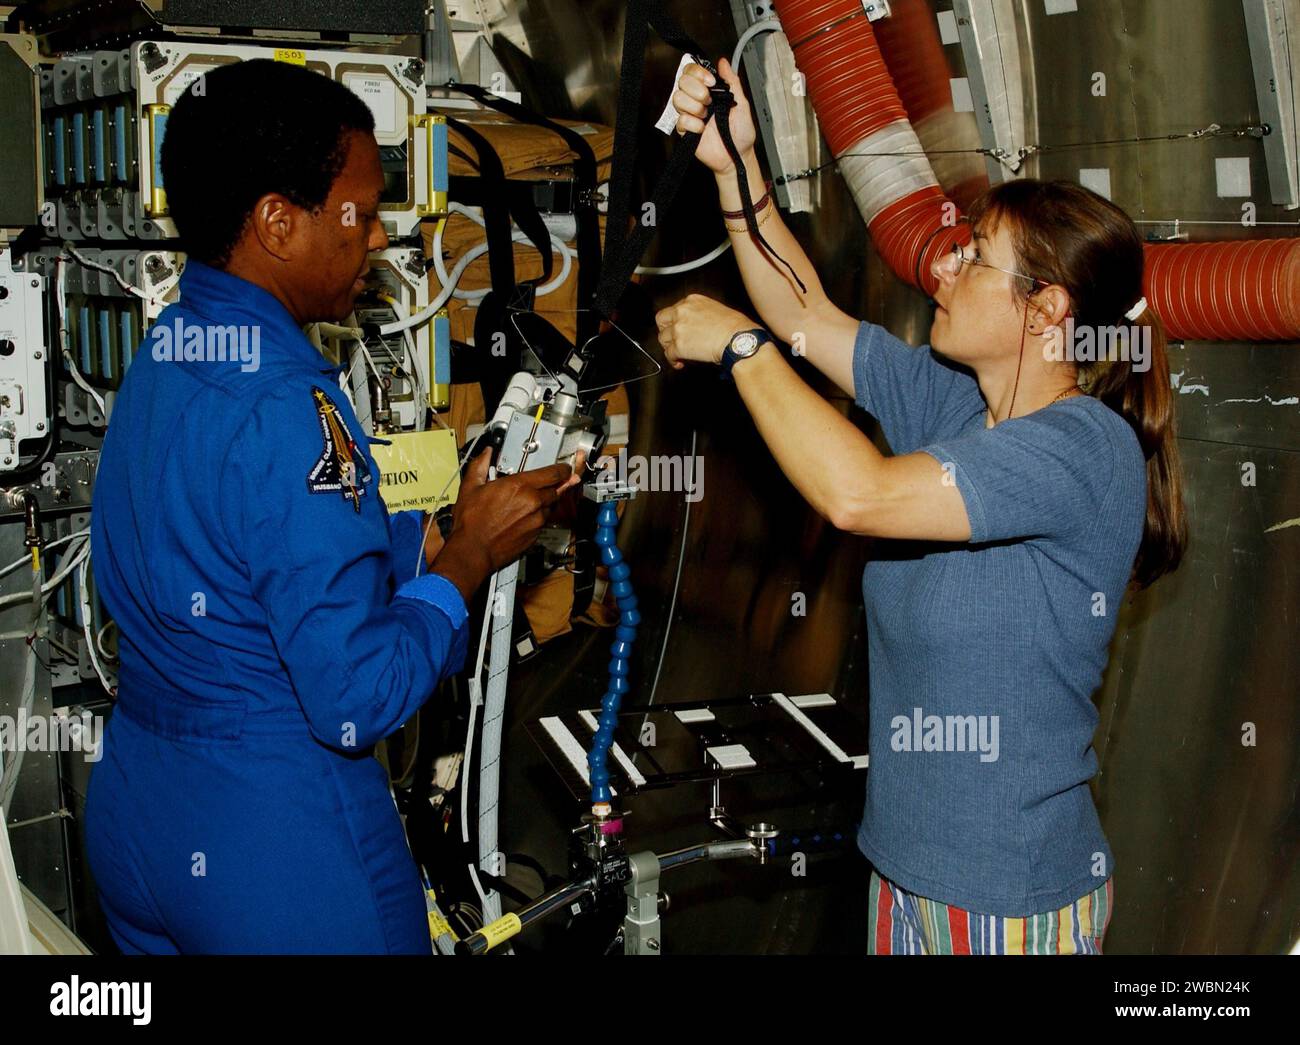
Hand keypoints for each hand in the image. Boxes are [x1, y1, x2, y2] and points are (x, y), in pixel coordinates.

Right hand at [434, 448, 574, 601]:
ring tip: (525, 505)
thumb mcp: (470, 488)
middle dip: (550, 486)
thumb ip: (481, 466)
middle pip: (555, 490)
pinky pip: (543, 522)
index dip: (562, 469)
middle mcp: (533, 502)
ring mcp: (537, 520)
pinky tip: (521, 519)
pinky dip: (537, 518)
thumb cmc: (471, 522)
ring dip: (543, 503)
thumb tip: (486, 454)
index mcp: (520, 486)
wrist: (473, 551)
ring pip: (550, 507)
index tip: (563, 468)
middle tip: (538, 486)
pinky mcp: (536, 535)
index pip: (554, 473)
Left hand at [655, 294, 755, 369]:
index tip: (678, 329)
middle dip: (666, 332)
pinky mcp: (679, 345)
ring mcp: (679, 328)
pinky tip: (680, 363)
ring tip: (678, 353)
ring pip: (662, 338)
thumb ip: (699, 314)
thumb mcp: (716, 309)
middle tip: (672, 340)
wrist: (738, 340)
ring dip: (669, 347)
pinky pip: (668, 354)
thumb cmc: (734, 327)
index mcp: (692, 300)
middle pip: (661, 320)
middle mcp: (682, 311)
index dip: (674, 322)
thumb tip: (695, 327)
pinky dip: (673, 360)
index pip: (673, 309)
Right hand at [673, 57, 755, 174]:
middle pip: (681, 81)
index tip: (710, 82)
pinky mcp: (685, 131)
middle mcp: (697, 100)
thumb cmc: (741, 133)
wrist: (738, 156)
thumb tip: (723, 63)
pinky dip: (693, 124)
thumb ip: (732, 81)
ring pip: (677, 98)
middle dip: (696, 89)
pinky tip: (702, 130)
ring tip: (706, 116)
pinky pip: (680, 120)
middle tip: (709, 101)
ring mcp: (690, 115)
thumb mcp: (741, 103)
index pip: (692, 71)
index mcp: (709, 91)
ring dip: (694, 106)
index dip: (697, 72)